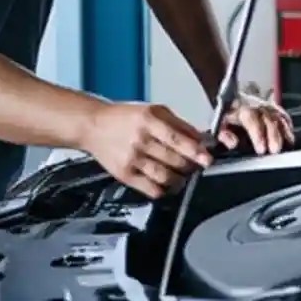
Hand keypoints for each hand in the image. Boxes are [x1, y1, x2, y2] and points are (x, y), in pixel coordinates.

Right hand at [80, 102, 213, 199]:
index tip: (207, 158)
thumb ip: (178, 124)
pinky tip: (165, 182)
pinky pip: (151, 189)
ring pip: (165, 177)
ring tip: (181, 174)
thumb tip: (201, 139)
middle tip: (195, 164)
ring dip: (179, 179)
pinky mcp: (125, 175)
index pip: (176, 138)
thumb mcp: (153, 111)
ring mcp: (131, 159)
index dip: (195, 150)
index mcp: (148, 120)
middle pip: (174, 160)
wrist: (93, 126)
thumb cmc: (124, 117)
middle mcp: (139, 140)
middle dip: (190, 165)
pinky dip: (163, 189)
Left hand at [216, 92, 294, 153]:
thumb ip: (224, 135)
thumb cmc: (224, 116)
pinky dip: (287, 127)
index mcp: (239, 107)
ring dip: (283, 133)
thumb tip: (233, 142)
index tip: (261, 149)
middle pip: (268, 117)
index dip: (257, 134)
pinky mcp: (273, 108)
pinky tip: (289, 138)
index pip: (251, 118)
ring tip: (286, 147)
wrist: (227, 100)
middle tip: (275, 151)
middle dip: (273, 135)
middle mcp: (254, 104)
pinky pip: (283, 115)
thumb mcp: (218, 125)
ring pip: (278, 116)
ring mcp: (265, 105)